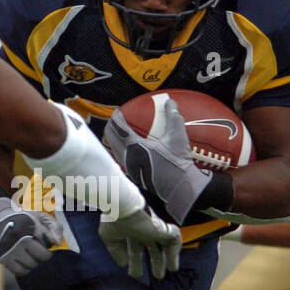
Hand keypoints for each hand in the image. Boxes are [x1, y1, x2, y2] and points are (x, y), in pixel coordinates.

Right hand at [0, 196, 61, 276]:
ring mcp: (10, 250)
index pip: (45, 249)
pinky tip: (23, 260)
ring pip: (30, 266)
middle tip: (37, 250)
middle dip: (41, 256)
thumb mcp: (40, 217)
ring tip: (30, 254)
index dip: (46, 248)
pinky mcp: (3, 258)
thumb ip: (54, 227)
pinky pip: (19, 271)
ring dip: (33, 263)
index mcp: (28, 228)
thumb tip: (57, 243)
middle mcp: (18, 240)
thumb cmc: (24, 219)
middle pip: (39, 259)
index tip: (42, 243)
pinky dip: (24, 269)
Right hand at [98, 205, 180, 279]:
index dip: (136, 261)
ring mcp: (154, 228)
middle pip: (153, 247)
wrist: (122, 207)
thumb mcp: (110, 237)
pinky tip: (173, 265)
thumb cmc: (113, 218)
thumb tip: (122, 264)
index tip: (135, 273)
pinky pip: (175, 240)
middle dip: (156, 262)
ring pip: (166, 244)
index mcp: (131, 231)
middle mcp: (144, 230)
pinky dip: (175, 252)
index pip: (136, 248)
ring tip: (172, 270)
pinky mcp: (163, 229)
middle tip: (159, 276)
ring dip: (168, 258)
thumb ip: (116, 250)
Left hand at [104, 99, 214, 224]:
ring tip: (120, 133)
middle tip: (116, 120)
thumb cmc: (177, 162)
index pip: (118, 128)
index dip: (116, 117)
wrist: (180, 187)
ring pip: (114, 150)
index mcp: (134, 146)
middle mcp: (127, 157)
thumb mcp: (178, 136)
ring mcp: (128, 168)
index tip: (118, 110)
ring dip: (114, 139)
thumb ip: (173, 116)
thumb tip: (170, 101)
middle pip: (110, 138)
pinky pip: (121, 159)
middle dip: (111, 127)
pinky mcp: (133, 175)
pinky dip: (122, 150)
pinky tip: (131, 148)